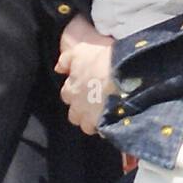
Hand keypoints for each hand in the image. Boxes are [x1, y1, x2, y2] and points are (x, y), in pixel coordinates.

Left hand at [54, 13, 114, 134]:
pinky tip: (113, 120)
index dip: (74, 92)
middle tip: (92, 103)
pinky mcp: (106, 126)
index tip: (82, 88)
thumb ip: (66, 60)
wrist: (124, 76)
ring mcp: (92, 118)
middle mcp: (78, 107)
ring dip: (92, 121)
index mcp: (71, 89)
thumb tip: (58, 68)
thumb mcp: (82, 51)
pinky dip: (107, 127)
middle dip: (81, 111)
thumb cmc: (102, 61)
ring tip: (102, 114)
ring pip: (87, 126)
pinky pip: (103, 131)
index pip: (66, 95)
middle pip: (74, 115)